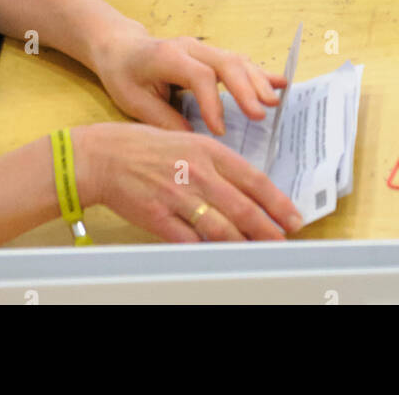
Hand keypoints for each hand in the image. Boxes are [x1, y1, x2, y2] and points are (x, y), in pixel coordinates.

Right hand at [73, 121, 302, 240]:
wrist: (106, 156)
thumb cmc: (147, 147)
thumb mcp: (189, 140)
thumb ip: (218, 163)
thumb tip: (248, 188)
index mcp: (207, 150)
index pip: (252, 178)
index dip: (276, 201)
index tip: (292, 215)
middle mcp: (197, 172)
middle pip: (242, 207)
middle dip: (268, 227)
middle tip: (283, 239)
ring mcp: (178, 196)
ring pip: (221, 228)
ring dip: (244, 243)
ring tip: (260, 251)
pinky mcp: (159, 218)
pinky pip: (190, 241)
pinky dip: (208, 251)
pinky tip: (221, 257)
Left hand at [88, 20, 284, 134]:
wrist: (121, 47)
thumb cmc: (124, 74)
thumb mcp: (133, 101)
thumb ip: (162, 119)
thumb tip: (193, 142)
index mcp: (167, 56)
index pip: (198, 75)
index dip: (212, 102)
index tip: (219, 131)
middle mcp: (190, 47)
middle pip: (224, 63)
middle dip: (245, 89)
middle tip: (260, 115)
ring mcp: (203, 48)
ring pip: (236, 60)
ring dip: (257, 81)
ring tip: (274, 102)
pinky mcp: (211, 54)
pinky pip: (239, 61)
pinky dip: (260, 72)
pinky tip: (280, 83)